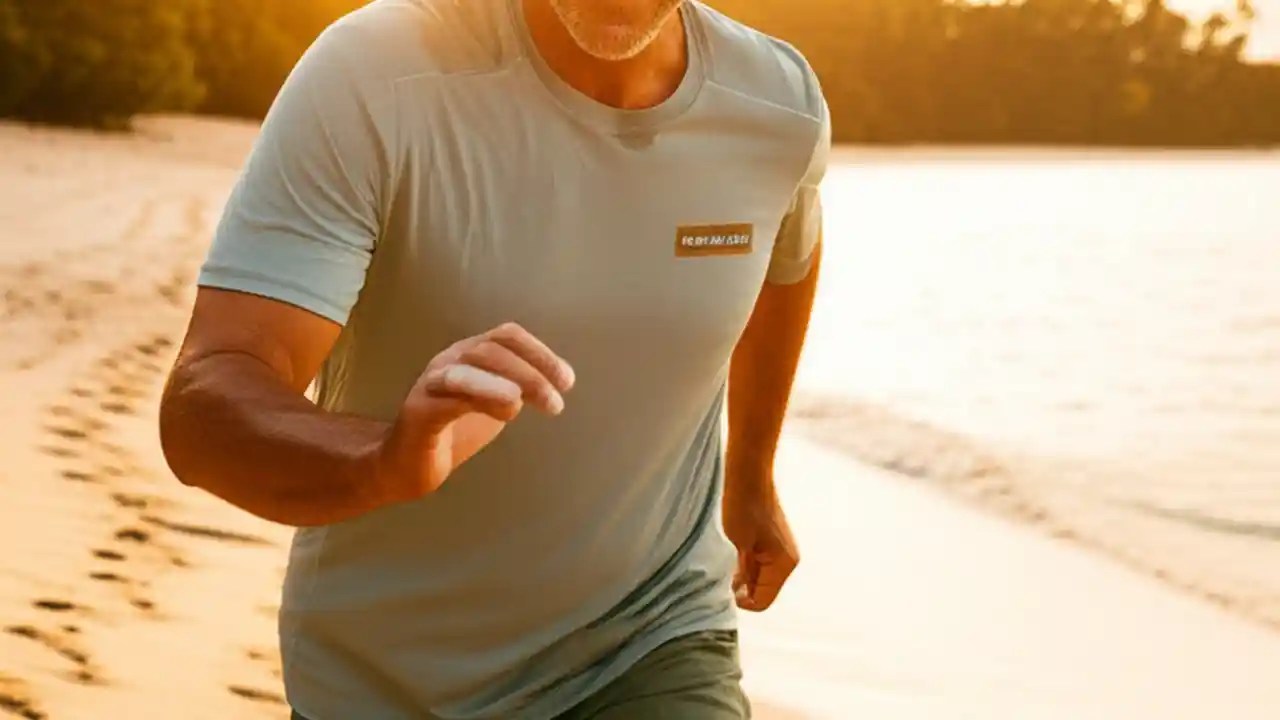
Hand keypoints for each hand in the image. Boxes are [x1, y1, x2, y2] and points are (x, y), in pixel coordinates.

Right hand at [375, 322, 574, 502]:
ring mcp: (430, 386)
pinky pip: (444, 400)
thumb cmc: (454, 429)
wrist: (407, 464)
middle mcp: (449, 361)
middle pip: (491, 350)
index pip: (507, 336)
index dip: (540, 353)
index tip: (567, 381)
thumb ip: (520, 388)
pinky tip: (503, 414)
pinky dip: (476, 400)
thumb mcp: (495, 402)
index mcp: (470, 355)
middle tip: (555, 403)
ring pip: (465, 370)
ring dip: (501, 384)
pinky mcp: (418, 414)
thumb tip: (555, 383)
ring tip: (522, 402)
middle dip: (529, 373)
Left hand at [723, 479, 798, 611]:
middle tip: (718, 574)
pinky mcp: (769, 542)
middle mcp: (786, 561)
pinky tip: (727, 553)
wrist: (746, 474)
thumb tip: (736, 595)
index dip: (740, 601)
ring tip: (721, 561)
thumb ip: (740, 575)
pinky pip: (755, 565)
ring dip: (739, 576)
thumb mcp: (737, 545)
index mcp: (784, 565)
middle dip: (740, 588)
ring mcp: (779, 551)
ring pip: (756, 579)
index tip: (721, 587)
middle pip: (760, 592)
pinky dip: (741, 565)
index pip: (762, 601)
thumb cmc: (741, 507)